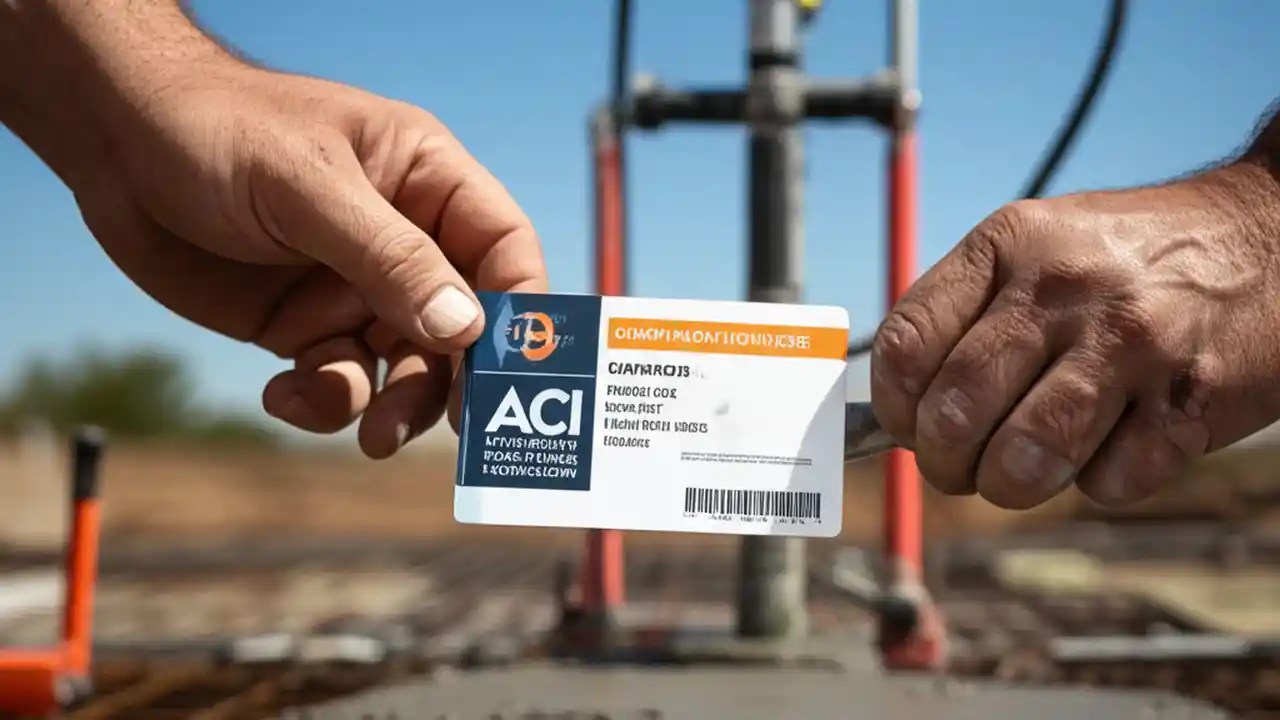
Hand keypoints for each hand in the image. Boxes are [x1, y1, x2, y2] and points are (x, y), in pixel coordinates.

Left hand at [72, 63, 546, 457]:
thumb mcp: (307, 185)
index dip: (519, 312)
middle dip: (454, 380)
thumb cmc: (217, 131)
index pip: (503, 250)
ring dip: (392, 406)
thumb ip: (390, 257)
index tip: (513, 371)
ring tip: (368, 435)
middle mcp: (404, 241)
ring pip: (405, 368)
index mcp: (427, 182)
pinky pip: (339, 383)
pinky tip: (280, 395)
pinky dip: (322, 403)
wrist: (113, 147)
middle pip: (463, 327)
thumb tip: (467, 329)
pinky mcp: (306, 328)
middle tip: (449, 429)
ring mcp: (356, 289)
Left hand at [870, 163, 1279, 508]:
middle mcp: (1064, 289)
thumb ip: (964, 314)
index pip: (906, 345)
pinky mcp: (1190, 402)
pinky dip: (1096, 482)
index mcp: (1008, 244)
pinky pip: (1106, 484)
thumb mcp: (1036, 247)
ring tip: (1019, 470)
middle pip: (954, 414)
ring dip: (1007, 485)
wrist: (1268, 237)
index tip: (907, 426)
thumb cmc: (1127, 257)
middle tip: (961, 464)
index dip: (892, 408)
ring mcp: (1131, 345)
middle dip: (944, 463)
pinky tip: (1111, 442)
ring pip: (1021, 459)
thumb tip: (895, 409)